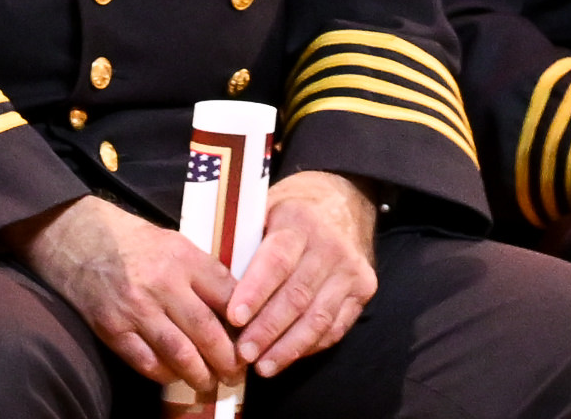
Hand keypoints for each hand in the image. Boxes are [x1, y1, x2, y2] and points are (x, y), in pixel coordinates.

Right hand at [6, 193, 241, 396]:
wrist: (74, 236)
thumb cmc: (129, 239)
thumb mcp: (172, 241)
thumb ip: (201, 271)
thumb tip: (235, 307)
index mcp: (181, 256)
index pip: (227, 294)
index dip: (246, 322)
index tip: (254, 338)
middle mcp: (161, 282)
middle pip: (207, 330)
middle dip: (228, 359)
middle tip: (237, 372)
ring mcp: (135, 307)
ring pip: (180, 354)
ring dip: (201, 375)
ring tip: (211, 382)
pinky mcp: (112, 328)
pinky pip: (147, 362)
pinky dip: (166, 375)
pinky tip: (176, 375)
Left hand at [226, 172, 376, 375]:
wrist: (339, 205)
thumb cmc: (286, 217)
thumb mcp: (261, 213)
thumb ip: (239, 243)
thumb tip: (205, 283)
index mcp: (298, 221)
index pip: (276, 261)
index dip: (254, 292)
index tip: (234, 318)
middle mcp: (330, 245)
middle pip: (296, 296)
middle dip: (267, 329)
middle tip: (242, 353)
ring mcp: (351, 268)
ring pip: (318, 318)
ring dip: (288, 347)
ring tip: (262, 366)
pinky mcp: (364, 289)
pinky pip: (335, 327)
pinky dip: (309, 346)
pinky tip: (286, 358)